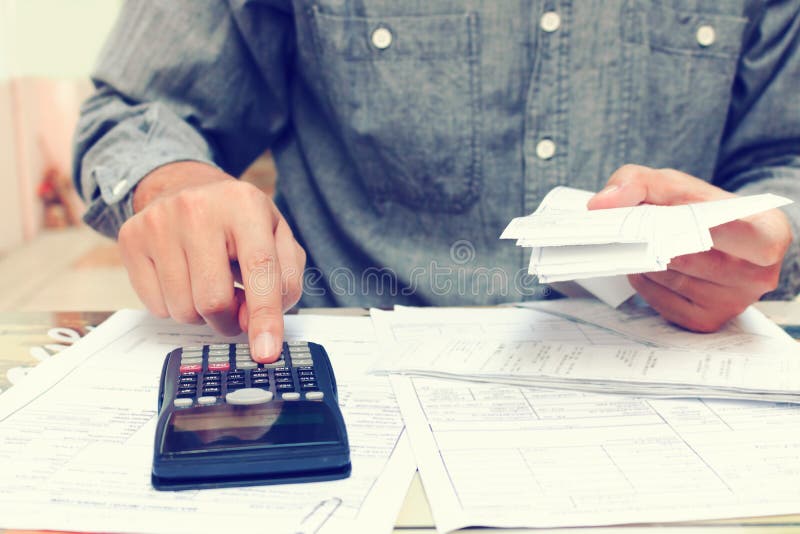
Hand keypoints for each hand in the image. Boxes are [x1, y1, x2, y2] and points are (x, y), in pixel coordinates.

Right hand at [119, 161, 304, 361]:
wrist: (184, 186)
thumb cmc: (238, 220)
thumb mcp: (277, 237)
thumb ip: (283, 282)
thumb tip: (253, 323)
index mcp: (245, 205)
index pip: (260, 269)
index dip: (265, 316)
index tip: (266, 352)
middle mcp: (198, 209)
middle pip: (214, 301)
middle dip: (230, 319)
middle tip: (236, 303)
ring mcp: (159, 224)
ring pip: (184, 310)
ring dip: (202, 313)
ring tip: (208, 281)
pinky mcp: (131, 240)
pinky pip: (156, 307)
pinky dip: (175, 305)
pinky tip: (183, 277)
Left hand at [587, 165, 791, 331]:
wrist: (711, 237)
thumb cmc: (698, 209)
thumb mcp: (672, 185)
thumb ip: (636, 183)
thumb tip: (602, 204)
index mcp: (767, 234)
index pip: (737, 233)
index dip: (695, 226)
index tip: (661, 218)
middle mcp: (757, 275)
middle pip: (692, 257)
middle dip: (653, 241)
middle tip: (625, 229)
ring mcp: (732, 303)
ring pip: (672, 279)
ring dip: (644, 260)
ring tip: (636, 243)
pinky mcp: (705, 321)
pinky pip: (662, 302)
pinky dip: (644, 282)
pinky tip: (643, 265)